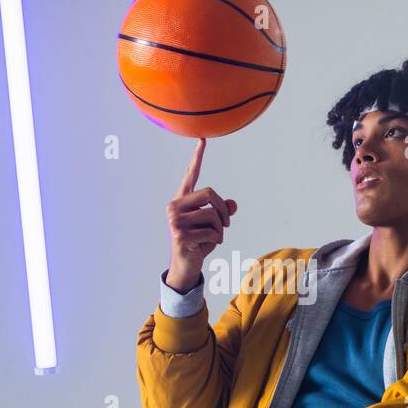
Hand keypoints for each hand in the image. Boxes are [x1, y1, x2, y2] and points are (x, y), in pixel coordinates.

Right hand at [165, 138, 236, 290]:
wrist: (185, 267)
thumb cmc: (199, 243)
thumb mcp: (214, 226)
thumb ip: (223, 212)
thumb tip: (233, 204)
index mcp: (181, 200)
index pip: (191, 176)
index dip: (197, 158)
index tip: (203, 140)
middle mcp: (175, 207)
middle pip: (210, 193)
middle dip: (223, 210)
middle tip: (226, 224)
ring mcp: (175, 221)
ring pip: (213, 214)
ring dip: (221, 229)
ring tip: (215, 238)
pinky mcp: (181, 234)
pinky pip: (212, 231)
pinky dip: (217, 240)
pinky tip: (205, 246)